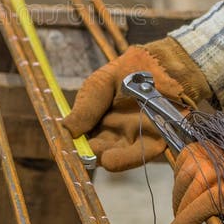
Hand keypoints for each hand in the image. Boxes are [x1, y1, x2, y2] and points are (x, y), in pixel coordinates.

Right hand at [62, 38, 211, 170]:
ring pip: (113, 155)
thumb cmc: (129, 71)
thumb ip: (85, 106)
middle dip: (84, 154)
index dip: (69, 143)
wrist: (164, 64)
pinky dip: (123, 160)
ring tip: (91, 157)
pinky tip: (108, 160)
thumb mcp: (99, 84)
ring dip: (101, 158)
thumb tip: (66, 129)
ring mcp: (133, 138)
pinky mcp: (155, 141)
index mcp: (96, 120)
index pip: (79, 137)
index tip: (60, 148)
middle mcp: (113, 132)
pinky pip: (138, 155)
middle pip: (94, 150)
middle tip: (75, 154)